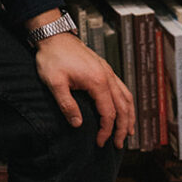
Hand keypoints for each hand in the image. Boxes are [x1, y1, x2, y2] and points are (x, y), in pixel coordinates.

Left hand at [34, 34, 135, 148]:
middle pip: (123, 108)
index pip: (109, 113)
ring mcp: (107, 72)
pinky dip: (126, 102)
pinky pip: (122, 88)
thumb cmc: (52, 57)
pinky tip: (124, 109)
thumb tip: (77, 124)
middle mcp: (107, 77)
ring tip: (128, 132)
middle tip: (118, 144)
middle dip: (122, 128)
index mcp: (97, 82)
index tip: (100, 142)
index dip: (106, 130)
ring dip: (129, 116)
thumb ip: (66, 104)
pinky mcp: (104, 69)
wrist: (53, 36)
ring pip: (126, 98)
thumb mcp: (54, 83)